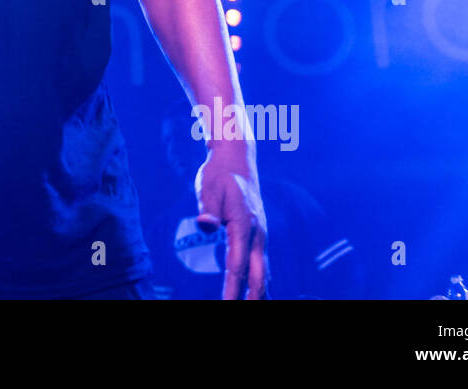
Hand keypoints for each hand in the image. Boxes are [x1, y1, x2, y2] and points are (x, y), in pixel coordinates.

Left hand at [195, 144, 269, 298]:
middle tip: (239, 310)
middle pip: (257, 274)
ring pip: (263, 271)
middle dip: (252, 297)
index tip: (226, 304)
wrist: (236, 158)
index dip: (232, 288)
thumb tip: (205, 223)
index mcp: (244, 224)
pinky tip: (257, 293)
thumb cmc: (218, 174)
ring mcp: (260, 234)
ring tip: (252, 305)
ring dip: (259, 292)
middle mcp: (257, 233)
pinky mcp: (258, 234)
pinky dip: (260, 280)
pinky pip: (261, 263)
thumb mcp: (208, 187)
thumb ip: (207, 208)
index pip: (237, 264)